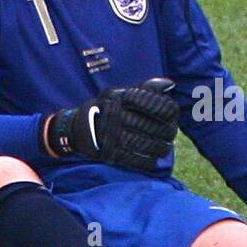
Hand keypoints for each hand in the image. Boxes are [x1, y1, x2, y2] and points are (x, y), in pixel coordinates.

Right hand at [43, 77, 178, 171]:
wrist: (75, 128)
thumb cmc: (106, 108)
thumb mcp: (121, 93)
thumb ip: (146, 89)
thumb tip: (170, 84)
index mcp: (123, 97)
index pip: (157, 105)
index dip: (169, 112)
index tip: (171, 116)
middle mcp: (118, 114)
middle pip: (154, 127)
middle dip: (167, 133)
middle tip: (170, 136)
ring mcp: (113, 134)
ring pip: (146, 144)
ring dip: (160, 148)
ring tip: (164, 148)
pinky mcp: (109, 152)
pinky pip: (134, 159)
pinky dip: (147, 161)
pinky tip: (153, 160)